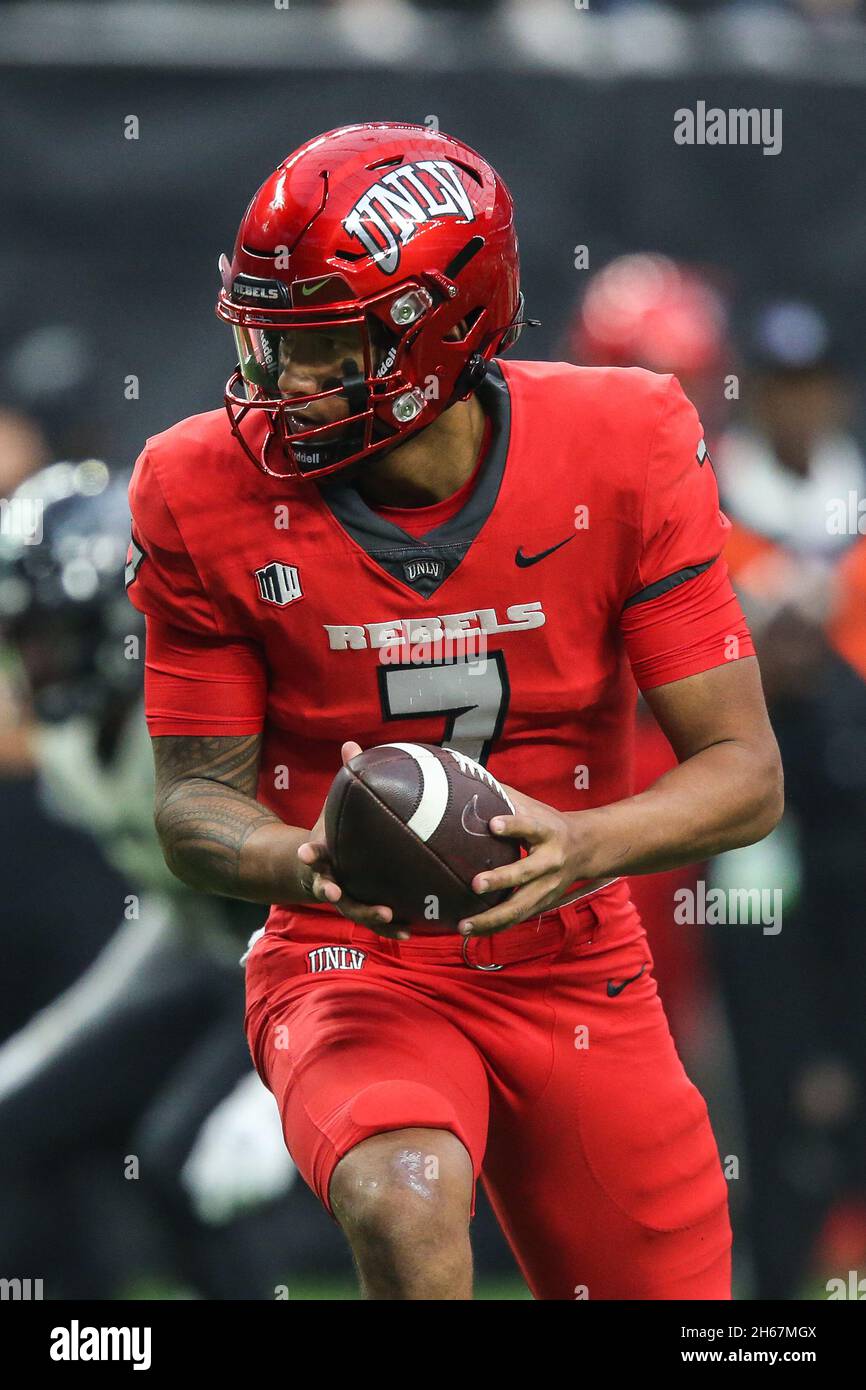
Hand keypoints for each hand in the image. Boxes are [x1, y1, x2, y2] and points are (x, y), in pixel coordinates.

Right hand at [297, 741, 409, 940]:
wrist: (323, 867)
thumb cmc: (334, 833)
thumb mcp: (335, 807)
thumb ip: (344, 778)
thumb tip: (351, 744)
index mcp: (322, 856)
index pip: (311, 854)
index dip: (309, 854)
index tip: (305, 851)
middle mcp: (329, 881)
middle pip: (325, 889)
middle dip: (328, 891)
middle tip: (333, 892)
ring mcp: (345, 899)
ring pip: (353, 910)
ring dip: (367, 915)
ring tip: (386, 915)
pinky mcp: (363, 910)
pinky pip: (376, 922)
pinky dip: (390, 927)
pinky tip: (410, 930)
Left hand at [458, 784, 601, 937]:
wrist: (586, 848)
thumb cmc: (548, 823)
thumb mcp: (533, 806)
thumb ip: (503, 795)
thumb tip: (466, 778)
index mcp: (548, 832)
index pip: (530, 826)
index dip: (513, 825)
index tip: (493, 824)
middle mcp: (550, 861)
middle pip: (526, 872)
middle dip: (501, 879)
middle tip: (475, 884)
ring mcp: (548, 887)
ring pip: (520, 906)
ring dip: (491, 918)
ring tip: (464, 925)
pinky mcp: (542, 904)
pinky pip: (516, 918)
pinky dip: (494, 927)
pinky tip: (472, 932)